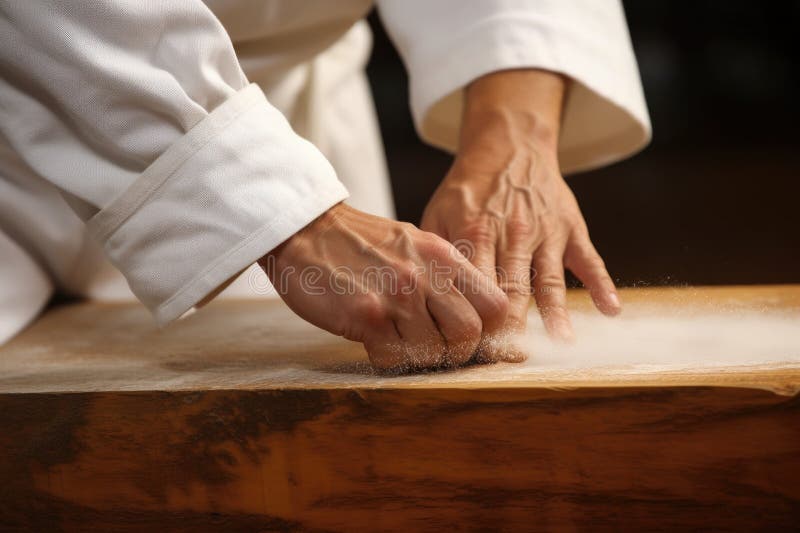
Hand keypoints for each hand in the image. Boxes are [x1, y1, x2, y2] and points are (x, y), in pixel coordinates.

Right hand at [259, 203, 510, 371]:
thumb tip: (473, 316)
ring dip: (417, 357)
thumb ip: (445, 275)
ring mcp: (398, 296)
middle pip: (470, 334)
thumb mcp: (415, 244)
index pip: (496, 305)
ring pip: (432, 352)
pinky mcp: (367, 317)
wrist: (307, 230)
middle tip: (434, 350)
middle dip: (455, 352)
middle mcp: (426, 275)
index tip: (469, 339)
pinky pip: (393, 358)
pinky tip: (374, 341)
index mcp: (444, 256)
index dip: (489, 331)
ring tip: (398, 341)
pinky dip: (386, 358)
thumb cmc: (361, 243)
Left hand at [421, 70, 620, 354]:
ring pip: (549, 280)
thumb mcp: (438, 213)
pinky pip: (588, 259)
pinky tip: (610, 310)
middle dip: (512, 329)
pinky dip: (601, 283)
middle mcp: (511, 235)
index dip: (474, 320)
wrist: (510, 146)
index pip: (473, 287)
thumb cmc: (468, 189)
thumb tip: (419, 299)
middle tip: (512, 360)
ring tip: (561, 343)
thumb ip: (433, 255)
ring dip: (556, 313)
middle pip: (512, 291)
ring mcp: (544, 232)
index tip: (472, 353)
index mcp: (475, 233)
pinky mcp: (570, 227)